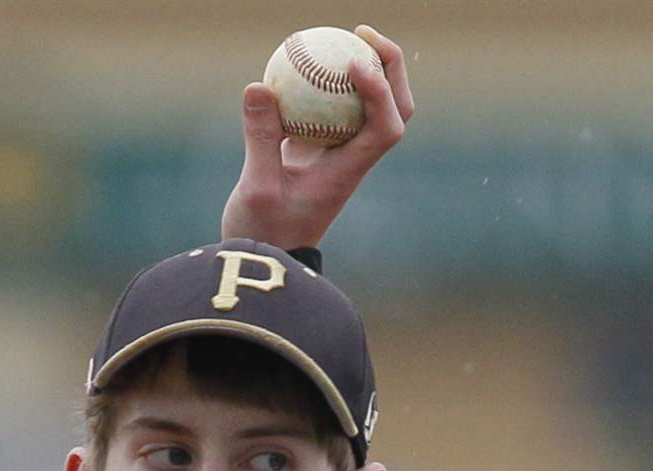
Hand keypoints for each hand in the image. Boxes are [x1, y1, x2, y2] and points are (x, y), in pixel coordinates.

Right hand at [221, 25, 413, 249]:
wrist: (267, 257)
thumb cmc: (264, 234)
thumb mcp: (256, 188)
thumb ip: (261, 138)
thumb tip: (260, 84)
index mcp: (349, 173)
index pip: (386, 129)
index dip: (381, 92)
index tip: (353, 63)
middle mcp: (352, 160)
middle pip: (395, 111)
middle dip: (390, 68)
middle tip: (360, 32)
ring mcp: (338, 153)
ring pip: (369, 106)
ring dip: (364, 68)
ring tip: (338, 34)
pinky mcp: (318, 148)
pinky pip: (332, 106)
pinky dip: (326, 80)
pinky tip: (303, 56)